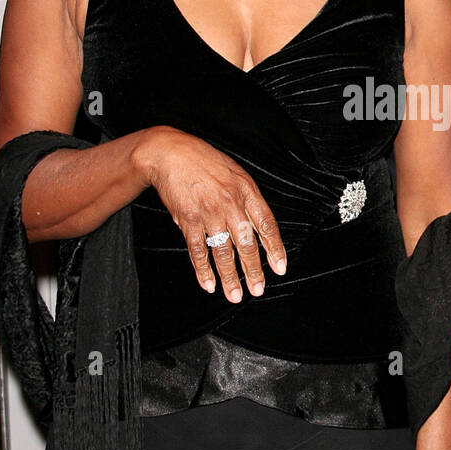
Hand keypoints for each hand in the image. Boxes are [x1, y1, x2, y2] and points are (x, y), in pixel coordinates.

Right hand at [133, 126, 285, 302]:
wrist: (170, 153)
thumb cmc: (205, 162)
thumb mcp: (235, 174)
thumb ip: (247, 200)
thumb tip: (258, 229)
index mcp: (247, 191)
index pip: (267, 225)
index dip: (275, 249)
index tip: (280, 268)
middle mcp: (231, 203)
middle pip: (247, 243)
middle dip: (253, 270)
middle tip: (258, 290)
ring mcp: (209, 212)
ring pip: (223, 251)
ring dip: (229, 277)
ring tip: (234, 296)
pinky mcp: (188, 219)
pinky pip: (198, 250)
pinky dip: (203, 269)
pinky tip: (209, 284)